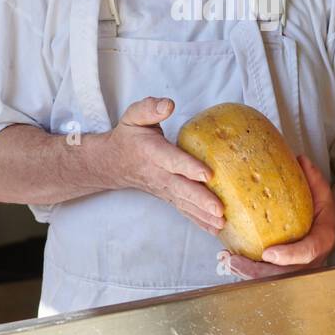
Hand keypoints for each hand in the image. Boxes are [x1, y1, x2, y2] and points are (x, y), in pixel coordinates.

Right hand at [104, 96, 223, 233]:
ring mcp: (163, 188)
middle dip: (201, 200)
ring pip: (184, 204)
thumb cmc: (129, 136)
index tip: (207, 174)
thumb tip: (168, 105)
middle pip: (181, 188)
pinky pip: (184, 211)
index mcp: (152, 152)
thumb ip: (150, 109)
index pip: (172, 160)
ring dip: (203, 215)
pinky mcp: (168, 197)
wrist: (113, 162)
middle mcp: (158, 174)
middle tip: (220, 209)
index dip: (189, 167)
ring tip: (222, 223)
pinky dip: (200, 222)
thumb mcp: (134, 116)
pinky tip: (216, 229)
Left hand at [228, 155, 334, 279]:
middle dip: (259, 271)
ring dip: (248, 274)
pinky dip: (247, 271)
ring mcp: (296, 269)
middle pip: (284, 275)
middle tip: (236, 262)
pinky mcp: (284, 271)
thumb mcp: (322, 194)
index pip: (307, 252)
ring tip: (228, 262)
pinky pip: (266, 275)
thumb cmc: (321, 212)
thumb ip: (313, 179)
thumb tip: (300, 159)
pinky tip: (230, 261)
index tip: (268, 253)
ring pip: (272, 279)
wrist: (326, 230)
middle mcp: (309, 261)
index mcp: (321, 240)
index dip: (289, 256)